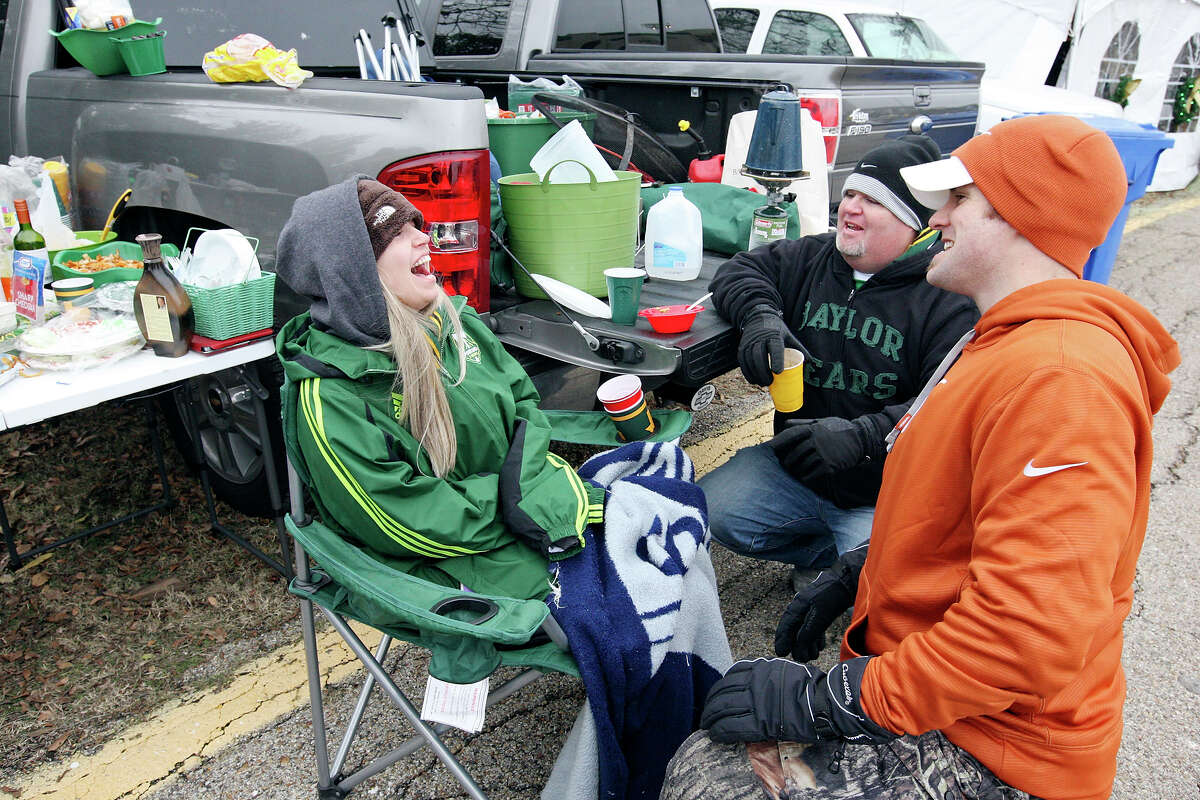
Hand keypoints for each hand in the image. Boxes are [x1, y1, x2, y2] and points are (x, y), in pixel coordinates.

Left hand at [701, 657, 895, 744]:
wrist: (826, 703)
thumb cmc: (812, 687)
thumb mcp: (786, 670)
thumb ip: (767, 674)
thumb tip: (756, 681)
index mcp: (760, 668)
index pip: (731, 676)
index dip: (721, 687)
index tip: (717, 695)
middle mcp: (754, 682)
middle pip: (722, 693)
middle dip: (711, 704)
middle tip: (707, 714)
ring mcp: (755, 702)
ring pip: (722, 710)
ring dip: (711, 719)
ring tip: (707, 725)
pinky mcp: (759, 723)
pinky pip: (731, 727)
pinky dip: (720, 731)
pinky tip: (715, 735)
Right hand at [737, 307, 806, 385]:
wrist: (757, 317)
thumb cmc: (775, 329)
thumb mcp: (788, 335)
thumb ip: (798, 347)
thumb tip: (811, 361)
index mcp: (773, 335)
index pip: (774, 347)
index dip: (776, 360)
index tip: (778, 372)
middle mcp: (759, 338)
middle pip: (758, 356)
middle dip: (763, 372)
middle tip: (770, 382)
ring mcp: (749, 343)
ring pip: (749, 360)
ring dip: (755, 374)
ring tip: (763, 383)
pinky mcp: (741, 347)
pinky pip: (742, 362)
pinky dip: (747, 373)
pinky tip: (754, 380)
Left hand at [770, 417, 867, 480]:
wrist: (861, 438)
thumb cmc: (839, 429)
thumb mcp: (821, 421)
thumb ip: (802, 423)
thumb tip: (785, 424)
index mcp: (812, 429)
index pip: (790, 435)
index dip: (778, 443)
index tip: (769, 449)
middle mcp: (815, 440)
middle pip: (794, 453)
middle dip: (787, 461)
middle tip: (784, 466)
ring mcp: (822, 453)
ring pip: (802, 465)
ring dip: (796, 471)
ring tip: (793, 473)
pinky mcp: (829, 465)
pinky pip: (812, 474)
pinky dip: (806, 478)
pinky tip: (803, 479)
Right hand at [774, 567, 855, 661]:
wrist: (848, 582)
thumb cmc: (832, 597)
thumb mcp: (819, 617)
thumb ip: (807, 633)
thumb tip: (798, 648)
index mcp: (798, 605)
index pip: (786, 625)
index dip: (782, 640)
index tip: (781, 653)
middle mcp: (802, 606)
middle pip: (795, 629)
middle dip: (796, 645)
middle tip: (799, 658)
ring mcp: (812, 607)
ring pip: (805, 628)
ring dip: (807, 643)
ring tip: (812, 656)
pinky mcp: (822, 610)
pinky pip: (815, 626)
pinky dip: (816, 637)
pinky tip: (820, 646)